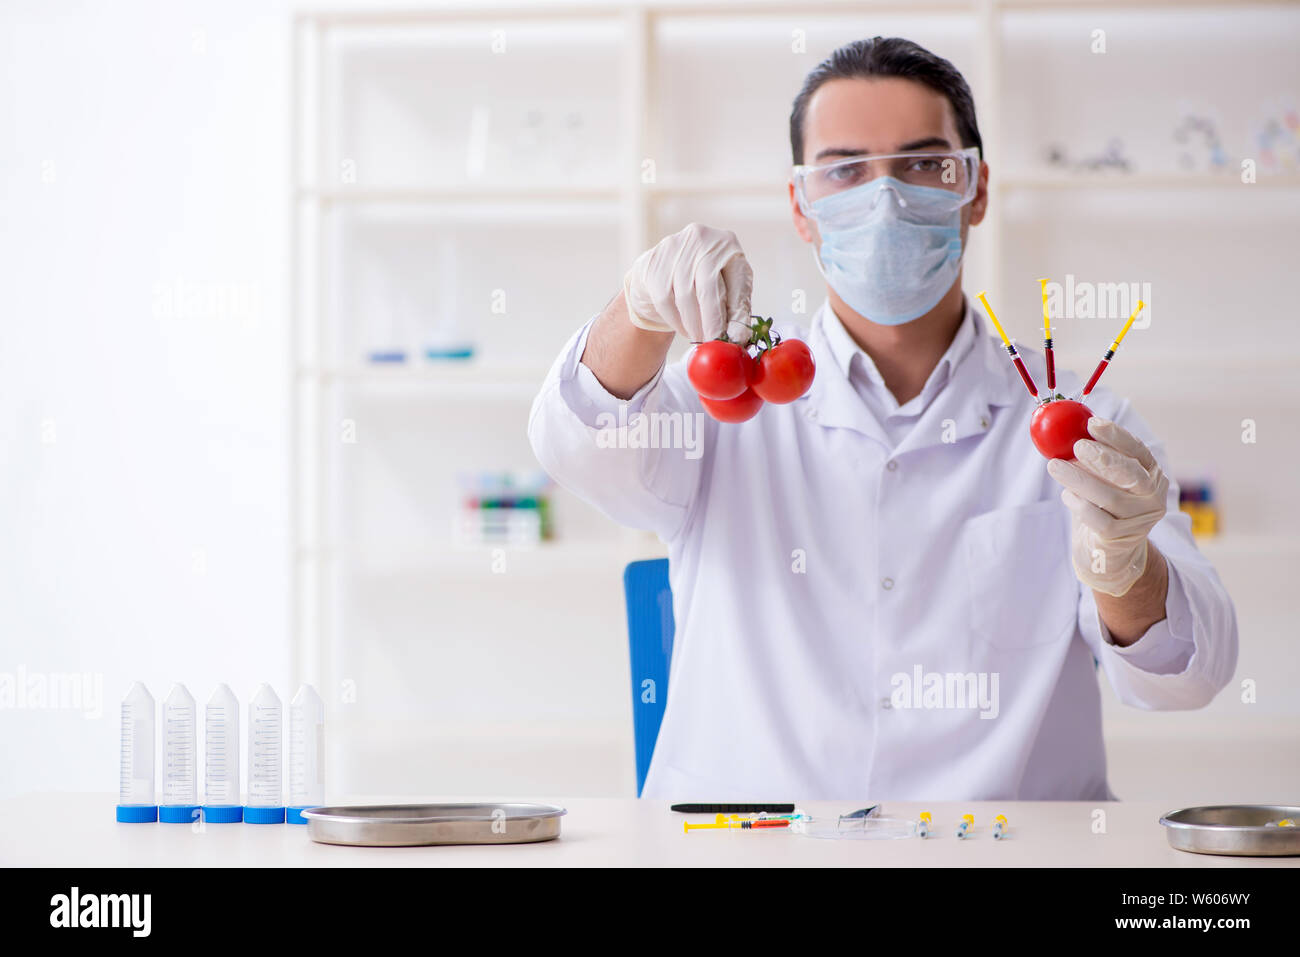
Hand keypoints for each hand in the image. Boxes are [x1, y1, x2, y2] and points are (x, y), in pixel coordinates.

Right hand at [623, 223, 753, 342]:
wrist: (666, 271)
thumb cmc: (704, 283)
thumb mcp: (727, 291)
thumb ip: (736, 312)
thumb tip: (739, 339)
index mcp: (727, 244)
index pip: (735, 282)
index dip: (735, 314)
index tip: (733, 339)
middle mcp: (701, 238)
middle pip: (708, 287)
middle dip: (711, 322)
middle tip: (712, 343)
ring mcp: (674, 247)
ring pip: (684, 296)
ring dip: (692, 324)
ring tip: (698, 336)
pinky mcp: (653, 262)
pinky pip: (664, 299)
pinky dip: (675, 320)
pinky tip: (683, 326)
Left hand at [1046, 417, 1168, 597]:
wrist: (1107, 550)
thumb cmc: (1101, 504)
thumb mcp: (1101, 477)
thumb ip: (1090, 455)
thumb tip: (1064, 427)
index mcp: (1151, 474)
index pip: (1138, 451)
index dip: (1116, 436)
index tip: (1091, 423)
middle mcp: (1152, 496)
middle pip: (1132, 475)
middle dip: (1105, 458)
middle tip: (1078, 446)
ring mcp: (1140, 520)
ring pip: (1111, 498)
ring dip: (1080, 479)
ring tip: (1055, 466)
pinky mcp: (1121, 539)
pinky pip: (1099, 520)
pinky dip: (1080, 505)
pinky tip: (1066, 495)